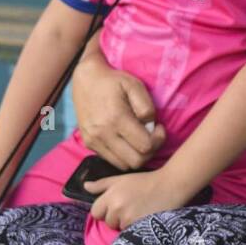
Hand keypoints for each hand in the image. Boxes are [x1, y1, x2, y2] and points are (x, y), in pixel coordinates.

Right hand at [72, 54, 166, 170]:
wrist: (86, 79)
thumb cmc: (114, 81)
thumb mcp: (135, 86)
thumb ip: (146, 107)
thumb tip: (151, 126)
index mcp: (116, 119)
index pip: (145, 146)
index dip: (158, 140)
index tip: (159, 127)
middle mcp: (103, 134)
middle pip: (136, 161)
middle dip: (150, 152)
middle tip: (152, 136)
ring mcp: (93, 141)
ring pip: (123, 165)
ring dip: (136, 156)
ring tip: (139, 139)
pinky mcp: (89, 143)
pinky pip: (112, 160)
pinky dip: (123, 155)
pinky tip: (127, 140)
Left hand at [85, 169, 187, 231]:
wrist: (170, 185)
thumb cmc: (145, 181)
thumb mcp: (121, 179)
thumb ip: (102, 184)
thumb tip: (85, 186)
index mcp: (110, 195)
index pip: (96, 212)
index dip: (105, 210)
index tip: (117, 206)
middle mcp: (116, 207)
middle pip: (108, 222)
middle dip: (116, 217)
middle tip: (131, 207)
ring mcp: (128, 218)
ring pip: (119, 228)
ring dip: (126, 223)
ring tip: (139, 212)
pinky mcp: (139, 225)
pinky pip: (130, 232)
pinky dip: (135, 227)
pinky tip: (144, 217)